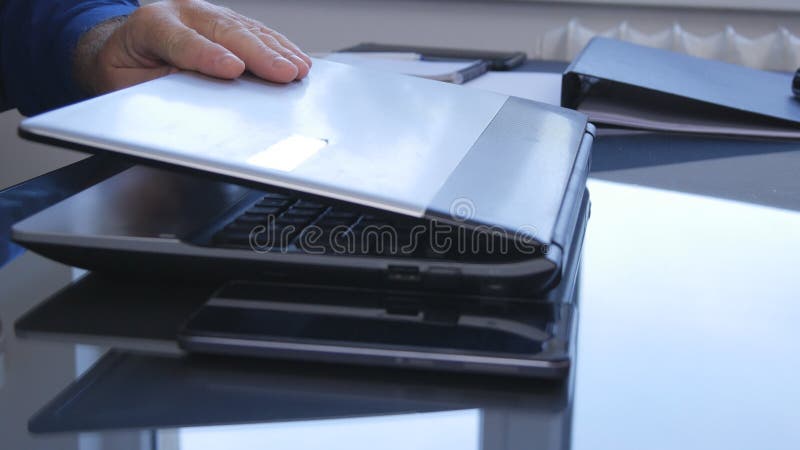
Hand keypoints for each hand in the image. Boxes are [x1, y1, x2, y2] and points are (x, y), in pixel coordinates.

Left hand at [74, 0, 310, 94]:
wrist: (122, 48)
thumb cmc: (125, 69)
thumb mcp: (127, 84)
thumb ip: (160, 86)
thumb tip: (194, 96)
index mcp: (151, 24)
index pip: (183, 41)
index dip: (209, 56)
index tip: (233, 71)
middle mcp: (182, 11)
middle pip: (225, 32)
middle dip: (258, 55)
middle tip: (283, 73)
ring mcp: (207, 13)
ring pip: (246, 29)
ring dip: (276, 51)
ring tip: (297, 69)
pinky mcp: (226, 20)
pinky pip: (256, 31)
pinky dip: (279, 46)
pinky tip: (295, 58)